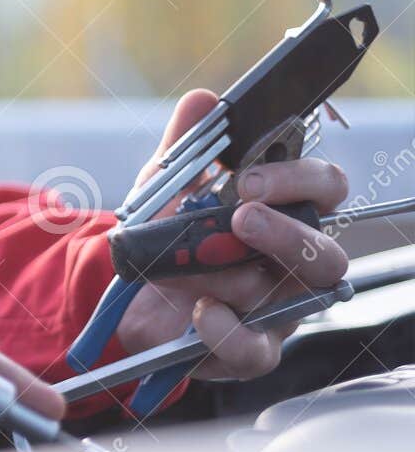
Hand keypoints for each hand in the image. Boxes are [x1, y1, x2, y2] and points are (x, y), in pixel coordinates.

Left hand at [117, 90, 351, 378]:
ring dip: (239, 275)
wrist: (125, 294)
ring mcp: (279, 310)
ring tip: (193, 264)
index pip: (325, 190)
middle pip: (327, 251)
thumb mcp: (166, 187)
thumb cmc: (166, 235)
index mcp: (285, 213)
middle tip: (240, 217)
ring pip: (294, 298)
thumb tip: (203, 101)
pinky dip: (226, 330)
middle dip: (284, 232)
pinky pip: (256, 349)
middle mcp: (293, 264)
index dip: (299, 179)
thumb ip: (187, 148)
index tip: (246, 177)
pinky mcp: (250, 350)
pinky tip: (200, 310)